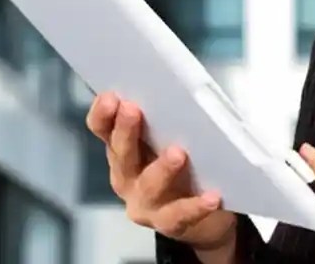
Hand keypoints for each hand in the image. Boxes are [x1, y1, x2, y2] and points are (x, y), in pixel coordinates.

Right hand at [86, 92, 237, 253]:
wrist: (203, 220)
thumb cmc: (184, 169)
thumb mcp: (167, 142)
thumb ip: (164, 122)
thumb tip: (175, 91)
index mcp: (123, 151)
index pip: (103, 129)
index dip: (102, 114)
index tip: (110, 97)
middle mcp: (127, 177)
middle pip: (121, 154)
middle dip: (125, 131)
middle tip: (132, 110)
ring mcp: (145, 204)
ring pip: (149, 186)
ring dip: (161, 169)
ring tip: (177, 153)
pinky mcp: (169, 223)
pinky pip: (181, 214)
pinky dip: (196, 205)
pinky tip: (211, 196)